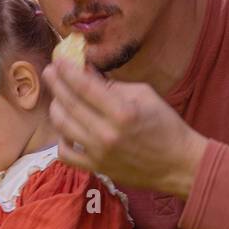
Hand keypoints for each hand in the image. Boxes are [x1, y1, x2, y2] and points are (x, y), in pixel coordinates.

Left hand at [43, 55, 207, 197]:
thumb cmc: (165, 125)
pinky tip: (66, 128)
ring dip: (56, 107)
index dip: (67, 71)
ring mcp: (99, 153)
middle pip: (69, 104)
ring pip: (62, 126)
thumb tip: (86, 71)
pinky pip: (65, 154)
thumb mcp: (144, 95)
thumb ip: (112, 84)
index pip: (84, 86)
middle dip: (56, 83)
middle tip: (50, 71)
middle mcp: (107, 133)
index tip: (58, 59)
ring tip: (58, 97)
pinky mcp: (96, 168)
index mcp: (122, 112)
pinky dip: (61, 139)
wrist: (178, 164)